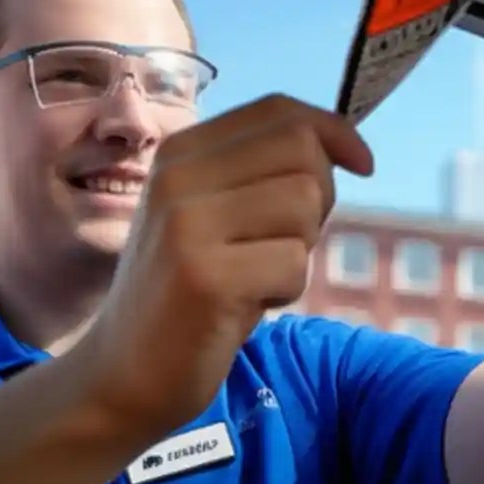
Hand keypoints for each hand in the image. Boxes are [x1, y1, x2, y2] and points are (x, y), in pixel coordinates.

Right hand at [82, 95, 373, 433]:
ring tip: (255, 276)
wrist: (120, 373)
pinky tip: (246, 306)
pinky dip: (286, 290)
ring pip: (304, 202)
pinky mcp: (205, 277)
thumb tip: (345, 146)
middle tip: (285, 242)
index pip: (277, 110)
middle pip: (301, 150)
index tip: (363, 163)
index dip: (333, 130)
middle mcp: (177, 177)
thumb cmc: (184, 294)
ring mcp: (186, 224)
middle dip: (320, 196)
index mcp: (178, 152)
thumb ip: (256, 174)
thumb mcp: (206, 215)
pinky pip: (294, 262)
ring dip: (299, 249)